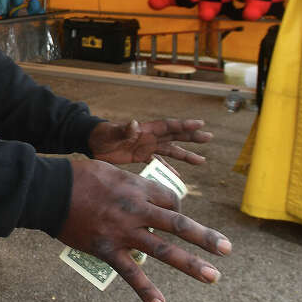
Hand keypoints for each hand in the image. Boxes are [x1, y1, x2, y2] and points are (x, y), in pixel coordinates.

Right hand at [58, 158, 231, 301]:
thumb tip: (142, 195)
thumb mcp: (110, 170)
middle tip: (227, 249)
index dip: (177, 207)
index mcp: (137, 187)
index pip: (170, 199)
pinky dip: (147, 291)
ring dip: (191, 264)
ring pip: (163, 250)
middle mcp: (136, 210)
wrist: (50, 191)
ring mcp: (123, 232)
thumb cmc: (77, 177)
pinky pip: (130, 273)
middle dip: (205, 237)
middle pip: (178, 223)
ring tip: (213, 277)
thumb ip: (130, 184)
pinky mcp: (107, 249)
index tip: (175, 214)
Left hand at [88, 118, 211, 165]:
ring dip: (185, 155)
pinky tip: (178, 177)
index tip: (200, 124)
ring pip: (170, 151)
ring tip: (202, 160)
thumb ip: (123, 129)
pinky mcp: (141, 157)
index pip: (168, 126)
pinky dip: (168, 170)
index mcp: (145, 130)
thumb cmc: (101, 135)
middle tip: (208, 137)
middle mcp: (149, 137)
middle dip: (191, 137)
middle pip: (175, 136)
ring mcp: (146, 147)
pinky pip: (158, 164)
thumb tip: (134, 124)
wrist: (92, 143)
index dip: (184, 125)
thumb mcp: (111, 132)